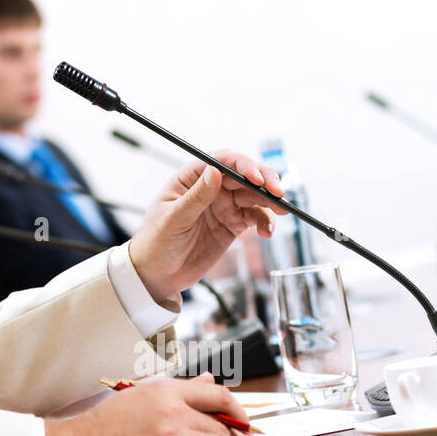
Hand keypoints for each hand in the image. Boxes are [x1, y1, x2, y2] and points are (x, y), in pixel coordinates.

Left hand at [130, 148, 288, 301]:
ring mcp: (222, 206)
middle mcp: (209, 188)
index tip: (257, 178)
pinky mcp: (232, 224)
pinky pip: (254, 217)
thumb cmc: (155, 242)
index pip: (221, 161)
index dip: (243, 165)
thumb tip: (215, 171)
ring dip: (270, 201)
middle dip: (264, 182)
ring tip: (281, 212)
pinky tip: (267, 231)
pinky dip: (265, 222)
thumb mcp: (173, 219)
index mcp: (190, 179)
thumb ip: (196, 197)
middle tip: (279, 193)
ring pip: (253, 195)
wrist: (157, 274)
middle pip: (243, 175)